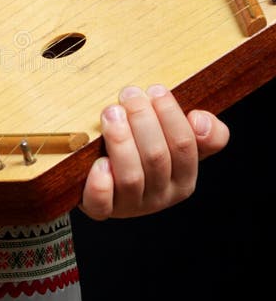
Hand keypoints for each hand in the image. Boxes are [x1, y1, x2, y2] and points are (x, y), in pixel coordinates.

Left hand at [80, 84, 229, 219]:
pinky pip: (103, 203)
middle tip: (129, 95)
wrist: (106, 184)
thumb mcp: (174, 140)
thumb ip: (202, 130)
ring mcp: (131, 205)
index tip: (155, 90)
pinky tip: (99, 162)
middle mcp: (161, 195)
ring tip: (111, 114)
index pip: (185, 145)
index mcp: (184, 177)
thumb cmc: (142, 152)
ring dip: (121, 141)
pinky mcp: (102, 210)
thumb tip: (199, 119)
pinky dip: (101, 183)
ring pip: (131, 176)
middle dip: (142, 119)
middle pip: (156, 156)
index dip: (170, 114)